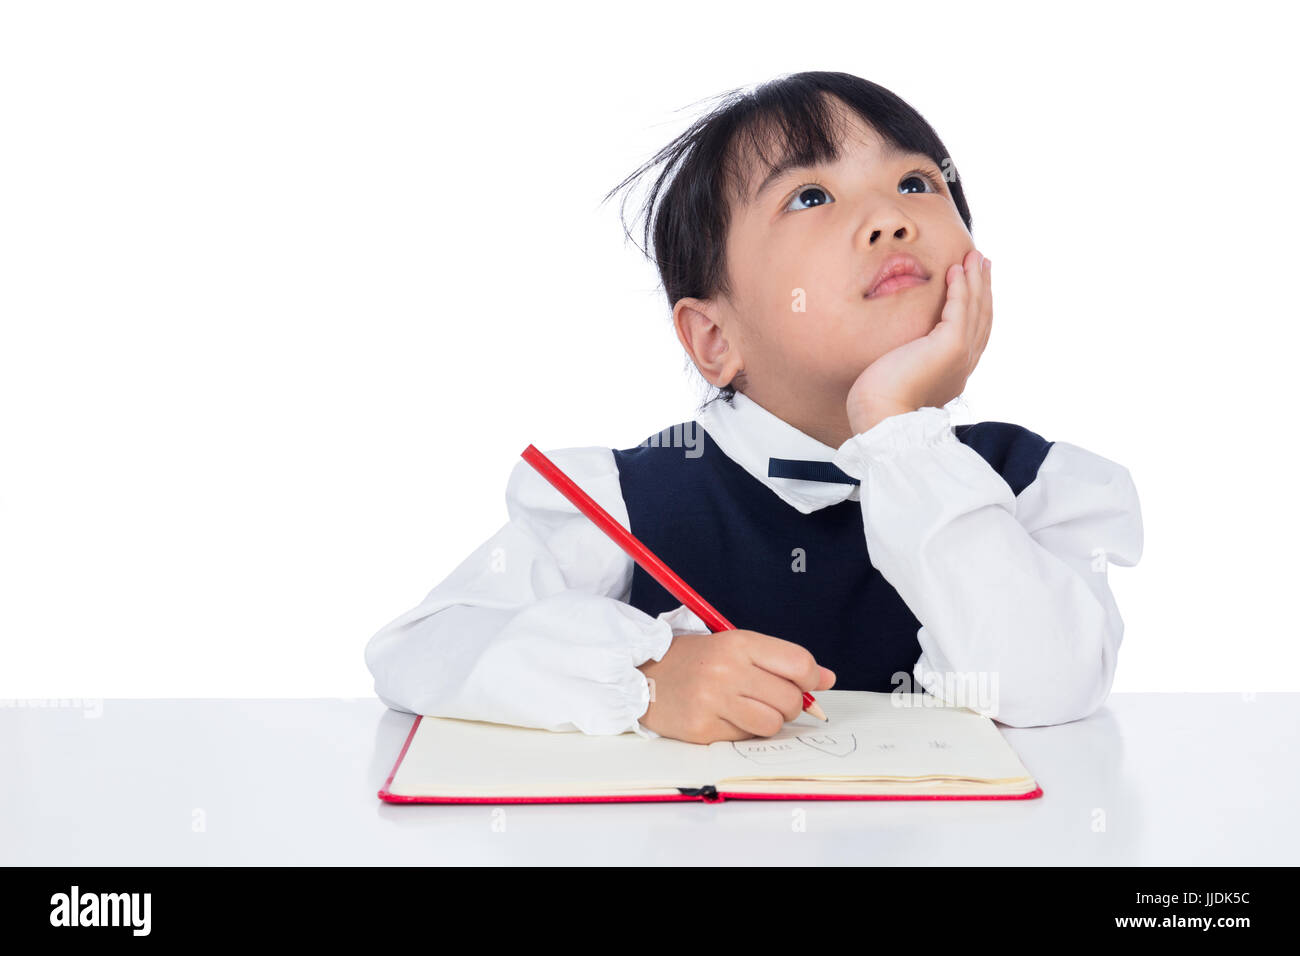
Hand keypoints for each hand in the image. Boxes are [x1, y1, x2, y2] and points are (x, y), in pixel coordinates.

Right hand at [636, 630, 835, 743]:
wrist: (642, 676)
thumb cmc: (694, 660)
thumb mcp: (735, 646)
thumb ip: (781, 660)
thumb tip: (827, 678)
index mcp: (738, 643)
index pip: (799, 664)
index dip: (810, 679)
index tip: (805, 684)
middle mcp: (727, 670)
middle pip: (790, 699)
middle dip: (791, 704)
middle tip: (771, 697)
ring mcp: (713, 702)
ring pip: (773, 724)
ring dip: (769, 721)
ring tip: (749, 709)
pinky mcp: (702, 729)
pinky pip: (746, 738)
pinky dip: (744, 732)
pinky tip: (726, 717)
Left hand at [846, 248, 992, 432]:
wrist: (881, 419)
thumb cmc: (879, 405)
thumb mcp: (899, 378)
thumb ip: (908, 363)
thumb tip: (899, 355)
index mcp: (954, 373)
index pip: (972, 333)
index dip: (976, 307)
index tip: (973, 283)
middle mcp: (963, 365)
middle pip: (980, 318)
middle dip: (982, 288)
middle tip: (982, 262)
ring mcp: (960, 356)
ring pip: (974, 310)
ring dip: (974, 280)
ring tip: (973, 256)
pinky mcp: (950, 346)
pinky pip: (959, 309)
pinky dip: (960, 287)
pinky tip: (956, 269)